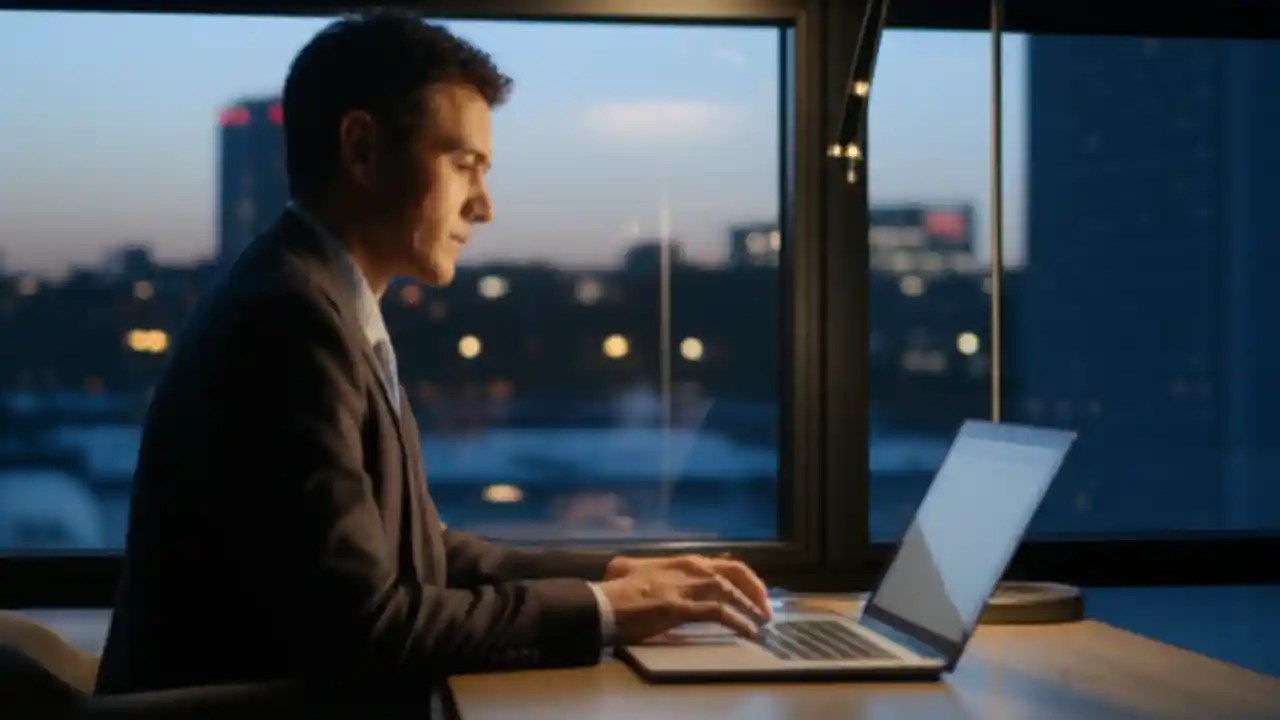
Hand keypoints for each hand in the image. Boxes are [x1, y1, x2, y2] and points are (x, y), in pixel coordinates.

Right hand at [600, 554, 772, 643]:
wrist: (603, 604)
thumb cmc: (617, 589)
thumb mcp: (636, 568)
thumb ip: (652, 568)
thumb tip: (650, 572)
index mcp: (682, 560)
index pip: (724, 564)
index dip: (745, 578)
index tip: (755, 591)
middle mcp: (690, 569)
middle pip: (735, 573)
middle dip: (756, 589)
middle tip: (766, 607)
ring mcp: (686, 587)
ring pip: (730, 592)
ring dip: (750, 607)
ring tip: (761, 622)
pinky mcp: (681, 608)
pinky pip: (718, 613)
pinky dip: (737, 621)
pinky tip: (747, 631)